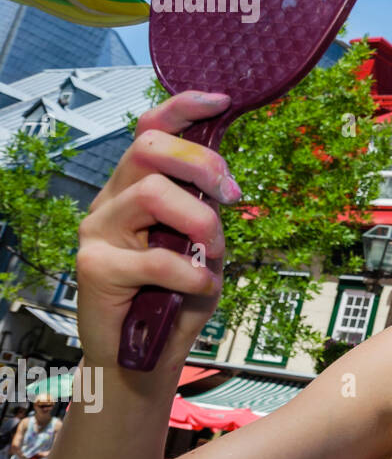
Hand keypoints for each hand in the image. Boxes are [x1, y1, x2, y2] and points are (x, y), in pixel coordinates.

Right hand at [75, 91, 239, 377]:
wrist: (145, 357)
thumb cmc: (176, 297)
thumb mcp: (200, 245)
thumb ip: (203, 209)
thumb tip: (224, 180)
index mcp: (136, 188)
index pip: (149, 130)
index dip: (183, 108)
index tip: (221, 101)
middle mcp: (112, 201)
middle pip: (150, 149)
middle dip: (202, 163)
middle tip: (231, 197)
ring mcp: (98, 232)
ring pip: (153, 193)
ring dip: (201, 221)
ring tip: (213, 253)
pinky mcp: (94, 268)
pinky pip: (156, 258)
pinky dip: (193, 274)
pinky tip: (201, 288)